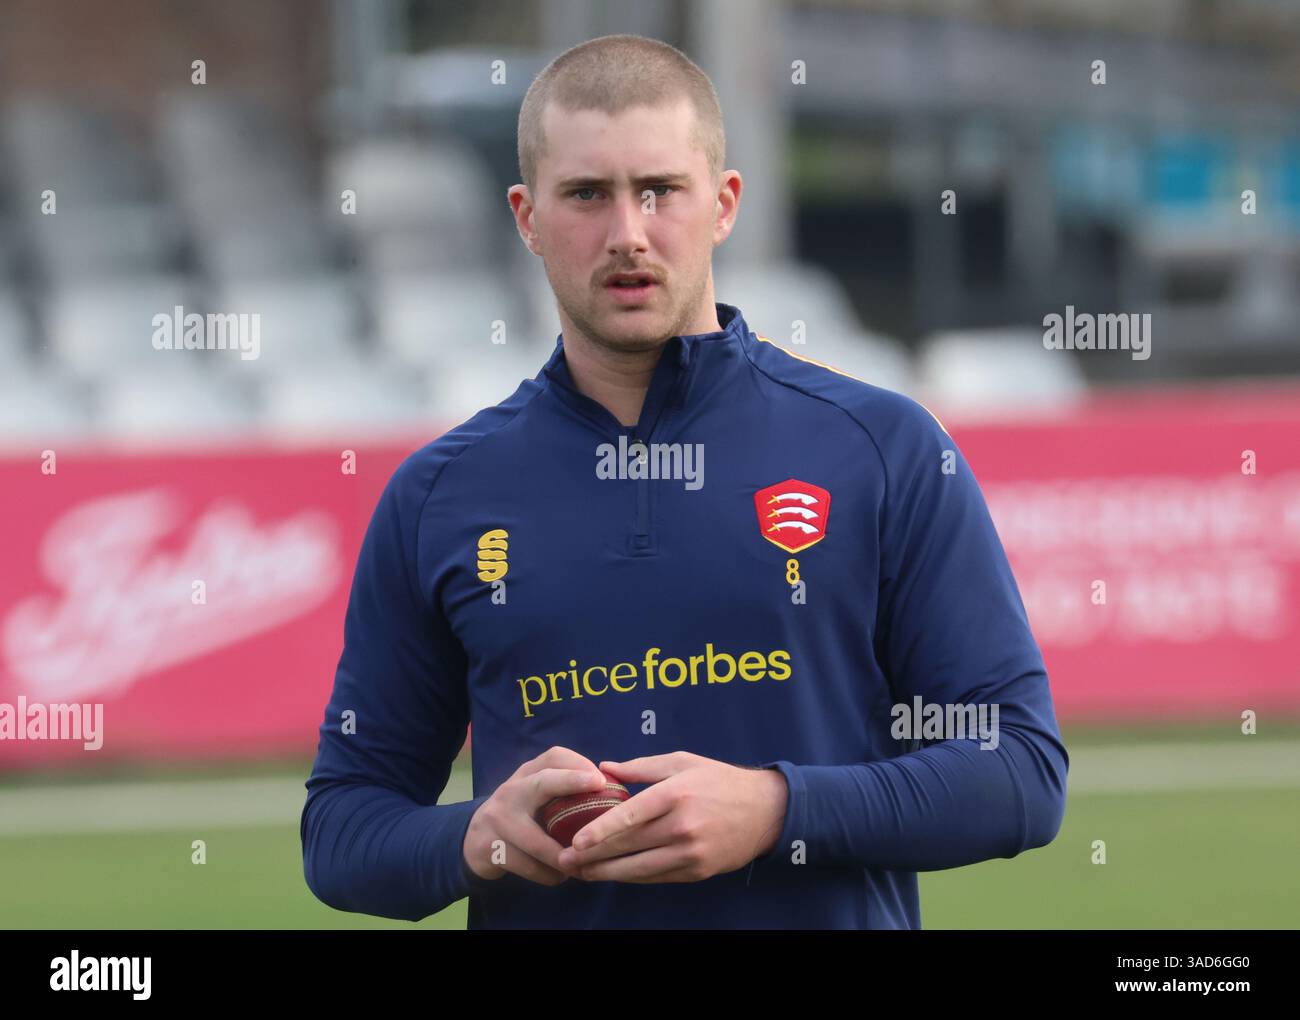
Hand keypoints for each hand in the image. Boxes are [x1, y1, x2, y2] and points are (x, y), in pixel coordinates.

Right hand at [462, 746, 606, 884]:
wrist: (474, 842)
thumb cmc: (520, 816)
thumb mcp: (535, 797)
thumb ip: (564, 792)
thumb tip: (611, 796)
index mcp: (527, 774)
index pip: (553, 757)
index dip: (578, 764)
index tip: (602, 778)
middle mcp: (512, 791)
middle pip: (543, 782)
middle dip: (572, 782)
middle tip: (599, 787)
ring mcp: (499, 820)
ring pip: (539, 842)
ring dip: (566, 858)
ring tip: (584, 865)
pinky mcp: (491, 848)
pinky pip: (530, 867)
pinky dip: (550, 875)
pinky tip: (561, 876)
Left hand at [555, 751, 787, 882]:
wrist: (766, 811)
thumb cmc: (720, 780)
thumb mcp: (683, 761)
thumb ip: (641, 767)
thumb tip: (604, 768)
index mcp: (675, 794)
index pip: (630, 816)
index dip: (599, 831)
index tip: (575, 841)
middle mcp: (682, 826)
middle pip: (628, 846)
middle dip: (593, 856)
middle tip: (565, 860)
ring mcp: (690, 852)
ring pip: (639, 869)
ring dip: (607, 873)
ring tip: (581, 873)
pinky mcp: (697, 871)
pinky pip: (656, 878)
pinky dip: (632, 878)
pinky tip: (613, 875)